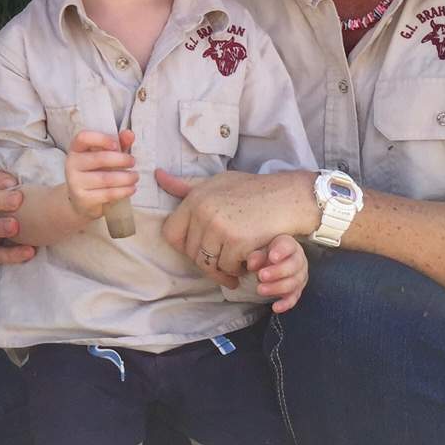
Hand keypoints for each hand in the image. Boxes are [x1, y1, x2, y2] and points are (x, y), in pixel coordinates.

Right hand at [64, 130, 137, 220]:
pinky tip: (131, 188)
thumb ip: (118, 143)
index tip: (116, 145)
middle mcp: (72, 164)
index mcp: (76, 148)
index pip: (84, 137)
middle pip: (99, 158)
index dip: (101, 139)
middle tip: (133, 162)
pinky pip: (107, 194)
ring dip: (126, 178)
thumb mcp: (105, 155)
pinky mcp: (83, 198)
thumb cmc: (95, 172)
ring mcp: (75, 182)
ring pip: (106, 178)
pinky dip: (123, 191)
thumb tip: (130, 134)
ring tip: (135, 177)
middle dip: (121, 160)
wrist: (81, 200)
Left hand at [154, 168, 316, 282]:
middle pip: (191, 252)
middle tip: (221, 261)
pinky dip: (237, 269)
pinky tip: (247, 262)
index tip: (197, 250)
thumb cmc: (251, 190)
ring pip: (208, 263)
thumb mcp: (216, 182)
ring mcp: (219, 228)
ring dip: (221, 269)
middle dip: (206, 261)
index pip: (171, 234)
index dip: (183, 246)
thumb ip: (186, 186)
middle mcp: (203, 212)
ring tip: (233, 265)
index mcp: (195, 199)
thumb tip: (158, 175)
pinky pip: (228, 266)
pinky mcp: (237, 242)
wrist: (286, 197)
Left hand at [247, 234, 308, 312]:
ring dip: (277, 288)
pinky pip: (294, 298)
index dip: (281, 251)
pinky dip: (285, 303)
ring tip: (260, 289)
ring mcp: (299, 275)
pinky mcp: (297, 290)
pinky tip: (276, 307)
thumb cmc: (265, 252)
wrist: (271, 262)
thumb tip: (252, 264)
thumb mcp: (258, 250)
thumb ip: (255, 255)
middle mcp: (298, 259)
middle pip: (293, 266)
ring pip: (294, 283)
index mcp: (288, 244)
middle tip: (261, 276)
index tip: (272, 257)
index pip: (288, 245)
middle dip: (277, 272)